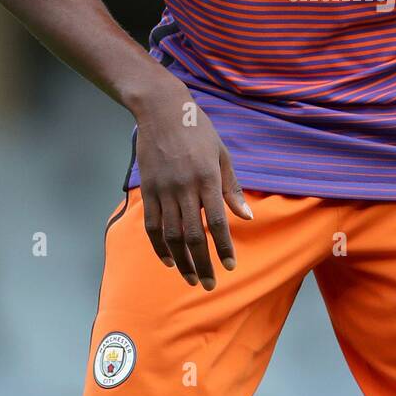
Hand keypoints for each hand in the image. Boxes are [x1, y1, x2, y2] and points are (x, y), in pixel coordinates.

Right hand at [131, 75, 251, 287]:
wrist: (161, 110)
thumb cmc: (198, 130)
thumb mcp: (222, 155)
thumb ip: (233, 188)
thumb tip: (247, 217)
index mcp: (207, 179)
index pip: (218, 222)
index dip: (224, 247)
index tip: (230, 267)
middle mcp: (185, 188)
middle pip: (193, 235)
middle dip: (202, 263)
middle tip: (209, 284)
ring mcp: (164, 190)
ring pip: (171, 235)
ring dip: (181, 261)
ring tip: (191, 278)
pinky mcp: (148, 189)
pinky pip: (152, 225)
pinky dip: (159, 246)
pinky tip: (169, 260)